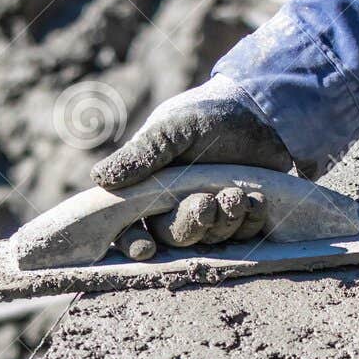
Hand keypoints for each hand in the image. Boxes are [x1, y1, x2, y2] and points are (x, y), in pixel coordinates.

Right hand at [93, 76, 292, 255]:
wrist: (260, 109)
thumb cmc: (207, 114)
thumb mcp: (171, 129)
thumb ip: (140, 155)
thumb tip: (99, 178)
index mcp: (152, 189)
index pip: (134, 227)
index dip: (135, 244)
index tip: (146, 248)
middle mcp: (178, 207)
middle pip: (175, 238)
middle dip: (191, 224)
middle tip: (206, 202)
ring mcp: (212, 216)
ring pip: (211, 239)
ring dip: (224, 220)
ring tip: (236, 193)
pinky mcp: (242, 217)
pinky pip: (244, 234)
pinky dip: (250, 219)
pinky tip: (255, 199)